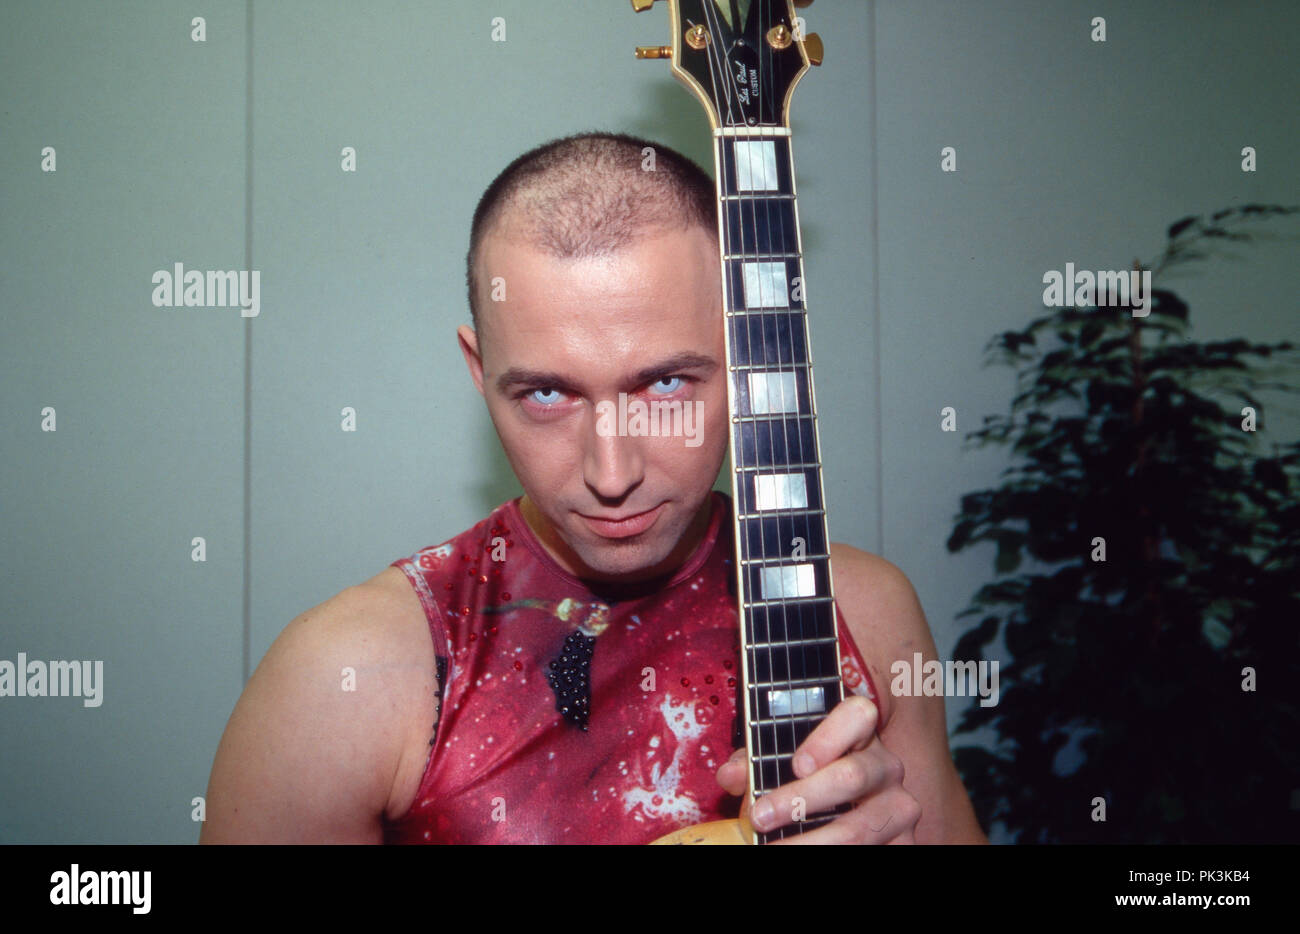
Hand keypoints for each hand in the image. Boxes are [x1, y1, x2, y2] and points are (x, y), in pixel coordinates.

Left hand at [716, 695, 920, 843]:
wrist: (852, 810)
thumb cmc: (810, 779)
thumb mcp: (783, 762)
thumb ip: (755, 762)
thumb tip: (729, 775)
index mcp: (861, 733)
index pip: (857, 715)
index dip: (827, 738)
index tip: (796, 765)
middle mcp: (886, 766)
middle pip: (851, 776)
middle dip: (800, 800)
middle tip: (760, 817)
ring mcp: (900, 807)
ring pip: (857, 829)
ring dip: (809, 843)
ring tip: (772, 849)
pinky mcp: (907, 842)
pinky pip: (874, 852)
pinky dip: (832, 856)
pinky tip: (803, 856)